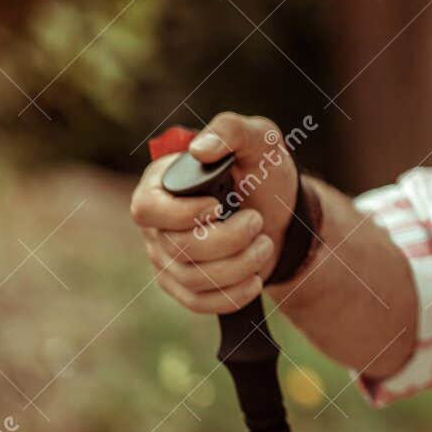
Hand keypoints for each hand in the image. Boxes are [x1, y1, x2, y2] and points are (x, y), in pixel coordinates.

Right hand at [128, 112, 298, 313]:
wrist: (284, 212)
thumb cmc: (264, 170)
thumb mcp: (258, 138)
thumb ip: (231, 130)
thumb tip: (200, 152)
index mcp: (161, 183)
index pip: (147, 208)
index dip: (183, 215)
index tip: (220, 206)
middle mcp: (157, 223)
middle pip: (176, 247)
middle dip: (227, 240)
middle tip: (256, 222)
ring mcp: (167, 257)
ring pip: (192, 278)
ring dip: (239, 265)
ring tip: (264, 244)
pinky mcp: (184, 285)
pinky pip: (198, 302)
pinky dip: (232, 295)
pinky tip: (254, 279)